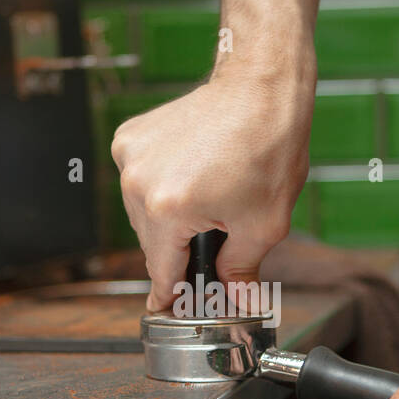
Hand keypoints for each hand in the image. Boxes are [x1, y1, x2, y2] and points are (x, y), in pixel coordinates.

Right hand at [111, 59, 313, 312]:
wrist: (261, 88)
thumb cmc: (268, 147)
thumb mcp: (264, 224)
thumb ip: (241, 271)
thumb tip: (239, 303)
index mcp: (168, 210)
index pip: (161, 273)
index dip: (169, 296)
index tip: (166, 310)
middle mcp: (139, 184)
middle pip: (152, 242)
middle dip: (180, 248)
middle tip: (216, 236)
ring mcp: (131, 157)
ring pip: (144, 212)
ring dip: (170, 216)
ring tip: (210, 194)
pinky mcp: (131, 138)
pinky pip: (141, 180)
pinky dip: (162, 185)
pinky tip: (195, 173)